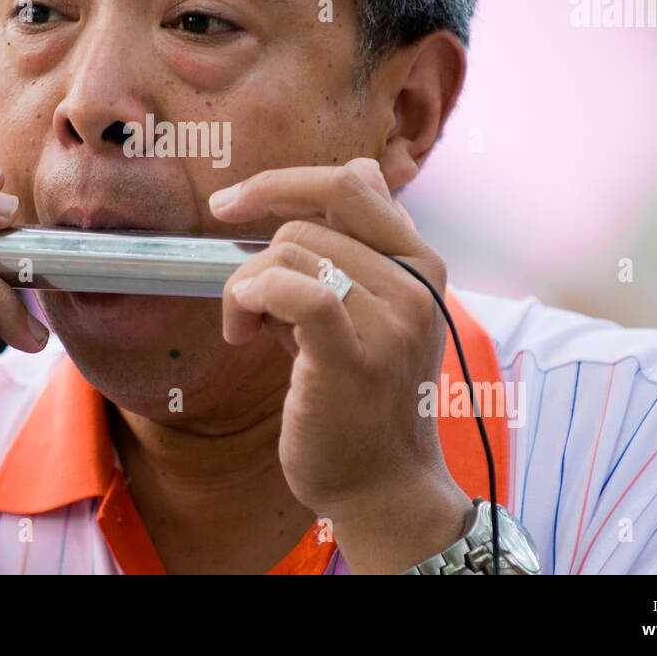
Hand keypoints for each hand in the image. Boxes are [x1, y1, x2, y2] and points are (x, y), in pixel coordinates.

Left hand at [210, 156, 473, 571]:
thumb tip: (361, 168)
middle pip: (307, 222)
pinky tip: (242, 330)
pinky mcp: (353, 359)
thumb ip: (360, 247)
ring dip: (246, 289)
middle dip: (257, 256)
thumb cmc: (362, 398)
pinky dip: (251, 297)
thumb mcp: (373, 309)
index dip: (283, 182)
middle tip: (246, 303)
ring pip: (288, 254)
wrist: (383, 487)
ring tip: (251, 332)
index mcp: (422, 264)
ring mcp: (391, 322)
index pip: (352, 181)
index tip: (234, 203)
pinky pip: (294, 290)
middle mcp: (415, 285)